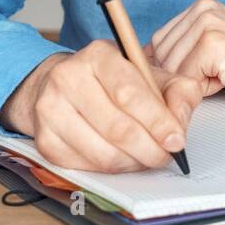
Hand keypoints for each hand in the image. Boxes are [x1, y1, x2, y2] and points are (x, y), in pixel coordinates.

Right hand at [0, 40, 203, 173]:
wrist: (62, 86)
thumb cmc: (111, 81)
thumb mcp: (148, 74)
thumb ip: (176, 90)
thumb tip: (180, 121)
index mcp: (98, 55)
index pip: (129, 92)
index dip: (157, 121)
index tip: (176, 140)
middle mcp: (68, 77)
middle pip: (117, 128)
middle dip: (149, 149)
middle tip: (164, 155)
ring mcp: (50, 109)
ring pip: (103, 152)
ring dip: (132, 162)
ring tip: (144, 156)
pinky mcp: (44, 139)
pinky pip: (86, 166)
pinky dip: (111, 169)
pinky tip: (121, 157)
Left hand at [145, 0, 224, 106]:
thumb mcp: (217, 47)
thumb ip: (186, 48)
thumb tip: (147, 66)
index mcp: (201, 6)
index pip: (159, 40)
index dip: (167, 66)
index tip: (181, 79)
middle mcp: (202, 10)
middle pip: (160, 54)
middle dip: (179, 76)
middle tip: (209, 81)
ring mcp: (207, 24)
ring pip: (171, 67)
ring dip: (192, 83)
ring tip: (221, 78)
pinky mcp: (212, 44)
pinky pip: (186, 78)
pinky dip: (202, 88)